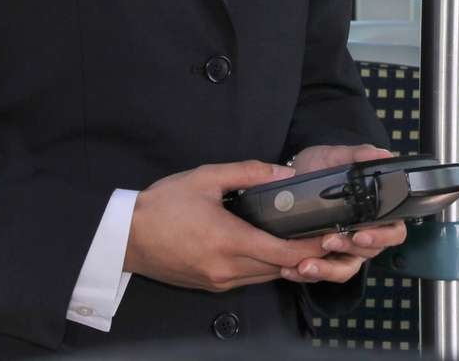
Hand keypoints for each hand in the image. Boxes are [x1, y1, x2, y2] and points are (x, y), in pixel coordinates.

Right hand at [124, 160, 330, 290]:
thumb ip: (248, 173)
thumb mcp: (206, 177)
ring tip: (308, 243)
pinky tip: (274, 250)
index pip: (283, 252)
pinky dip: (266, 267)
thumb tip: (285, 174)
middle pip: (280, 268)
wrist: (126, 237)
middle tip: (329, 237)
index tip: (333, 237)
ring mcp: (219, 281)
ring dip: (287, 263)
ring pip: (266, 276)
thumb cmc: (163, 204)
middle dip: (307, 255)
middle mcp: (228, 268)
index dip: (312, 248)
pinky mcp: (211, 285)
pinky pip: (249, 279)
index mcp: (229, 240)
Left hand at [280, 144, 408, 285]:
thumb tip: (382, 155)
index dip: (381, 236)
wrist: (293, 174)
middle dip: (347, 249)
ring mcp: (343, 249)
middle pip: (368, 253)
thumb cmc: (320, 166)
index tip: (361, 234)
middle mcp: (363, 234)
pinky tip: (290, 268)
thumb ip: (359, 155)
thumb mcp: (336, 156)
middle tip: (328, 241)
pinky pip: (319, 275)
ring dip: (326, 270)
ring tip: (305, 264)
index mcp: (375, 213)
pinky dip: (304, 274)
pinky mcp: (322, 259)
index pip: (393, 232)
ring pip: (344, 269)